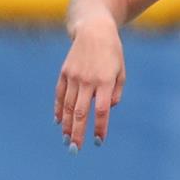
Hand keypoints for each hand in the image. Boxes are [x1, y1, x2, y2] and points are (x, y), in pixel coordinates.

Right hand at [55, 25, 124, 148]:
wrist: (94, 30)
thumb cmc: (112, 54)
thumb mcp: (121, 72)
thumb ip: (115, 93)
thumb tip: (107, 110)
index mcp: (105, 81)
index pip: (101, 110)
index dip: (100, 127)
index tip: (98, 141)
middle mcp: (88, 80)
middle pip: (81, 112)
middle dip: (78, 133)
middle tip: (75, 149)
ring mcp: (74, 76)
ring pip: (69, 106)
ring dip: (67, 125)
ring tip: (67, 140)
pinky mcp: (64, 73)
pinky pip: (60, 95)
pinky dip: (59, 109)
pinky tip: (59, 122)